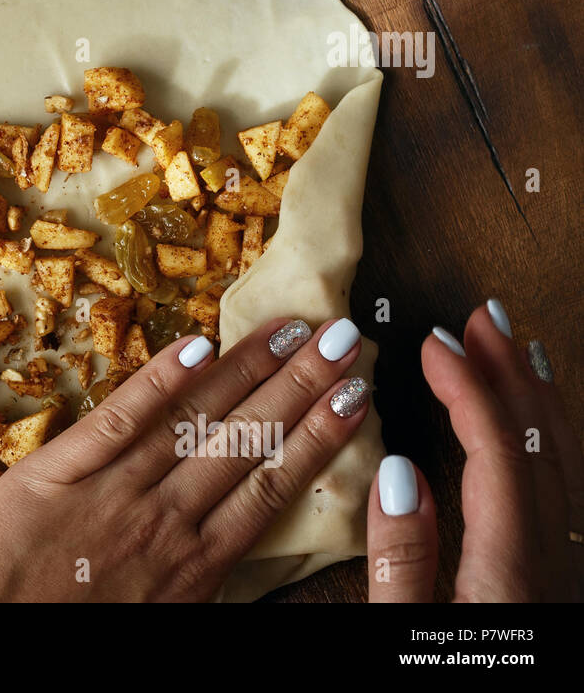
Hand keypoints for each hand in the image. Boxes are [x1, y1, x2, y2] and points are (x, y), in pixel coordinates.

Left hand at [0, 316, 370, 601]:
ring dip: (247, 372)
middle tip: (342, 336)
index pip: (269, 486)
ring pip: (193, 422)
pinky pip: (115, 421)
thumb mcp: (157, 616)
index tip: (353, 394)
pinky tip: (196, 345)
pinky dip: (157, 382)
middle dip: (300, 386)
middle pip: (245, 442)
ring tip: (291, 331)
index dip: (316, 436)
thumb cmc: (67, 640)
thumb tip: (231, 532)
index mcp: (193, 565)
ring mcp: (111, 492)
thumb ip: (194, 574)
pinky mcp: (53, 474)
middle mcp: (164, 522)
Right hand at [367, 300, 583, 601]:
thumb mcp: (404, 637)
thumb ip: (401, 563)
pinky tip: (525, 434)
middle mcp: (546, 571)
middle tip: (486, 320)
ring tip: (516, 354)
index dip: (468, 391)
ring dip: (533, 404)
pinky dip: (544, 446)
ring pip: (559, 471)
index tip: (436, 345)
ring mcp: (556, 580)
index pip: (497, 458)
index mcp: (509, 578)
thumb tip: (397, 477)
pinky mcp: (548, 590)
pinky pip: (559, 494)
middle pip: (538, 453)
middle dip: (509, 377)